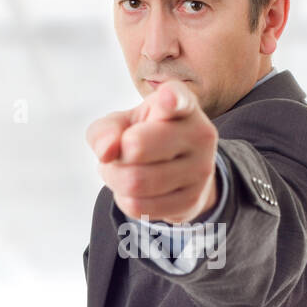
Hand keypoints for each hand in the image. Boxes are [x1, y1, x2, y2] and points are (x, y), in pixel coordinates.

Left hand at [86, 80, 218, 224]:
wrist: (179, 169)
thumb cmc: (144, 136)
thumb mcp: (122, 123)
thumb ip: (105, 130)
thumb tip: (106, 152)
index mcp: (182, 104)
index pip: (178, 99)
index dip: (170, 100)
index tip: (167, 99)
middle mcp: (198, 133)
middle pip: (136, 148)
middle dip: (114, 156)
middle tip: (117, 156)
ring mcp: (200, 169)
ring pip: (135, 182)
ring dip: (115, 179)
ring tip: (122, 172)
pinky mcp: (193, 199)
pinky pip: (139, 206)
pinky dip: (125, 199)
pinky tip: (133, 191)